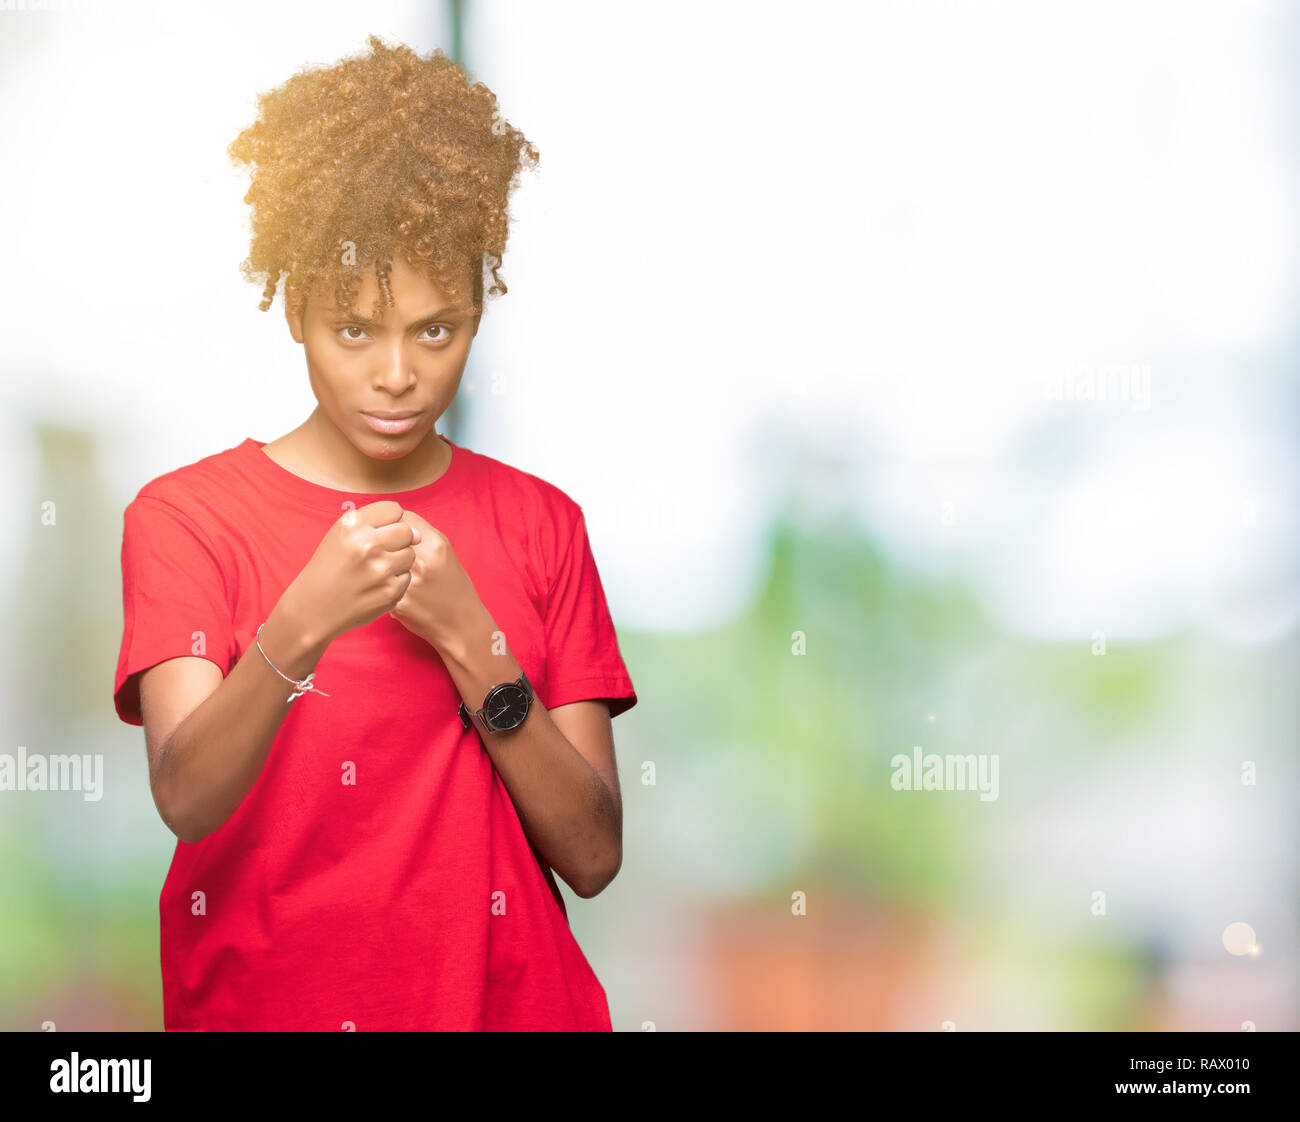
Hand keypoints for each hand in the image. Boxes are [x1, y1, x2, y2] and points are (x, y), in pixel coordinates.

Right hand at [278, 500, 421, 645]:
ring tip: (375, 570)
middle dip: (397, 540)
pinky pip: (407, 577)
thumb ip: (378, 524)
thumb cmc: (330, 567)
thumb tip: (420, 535)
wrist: (313, 607)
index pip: (394, 509)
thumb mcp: (341, 534)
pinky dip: (395, 581)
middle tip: (378, 553)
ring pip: (410, 554)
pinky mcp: (391, 591)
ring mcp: (381, 569)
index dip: (389, 521)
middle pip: (406, 531)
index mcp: (353, 524)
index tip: (378, 532)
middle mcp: (368, 544)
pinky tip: (375, 585)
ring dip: (398, 561)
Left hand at [388, 509, 481, 646]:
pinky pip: (378, 584)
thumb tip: (392, 520)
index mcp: (435, 544)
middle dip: (383, 542)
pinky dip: (379, 584)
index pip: (401, 517)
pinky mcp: (398, 603)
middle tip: (386, 551)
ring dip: (378, 562)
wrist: (461, 623)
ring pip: (379, 560)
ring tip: (385, 570)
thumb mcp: (444, 553)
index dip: (393, 523)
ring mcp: (409, 583)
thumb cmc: (452, 586)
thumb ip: (421, 534)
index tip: (391, 531)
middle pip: (386, 537)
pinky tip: (387, 589)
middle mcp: (422, 561)